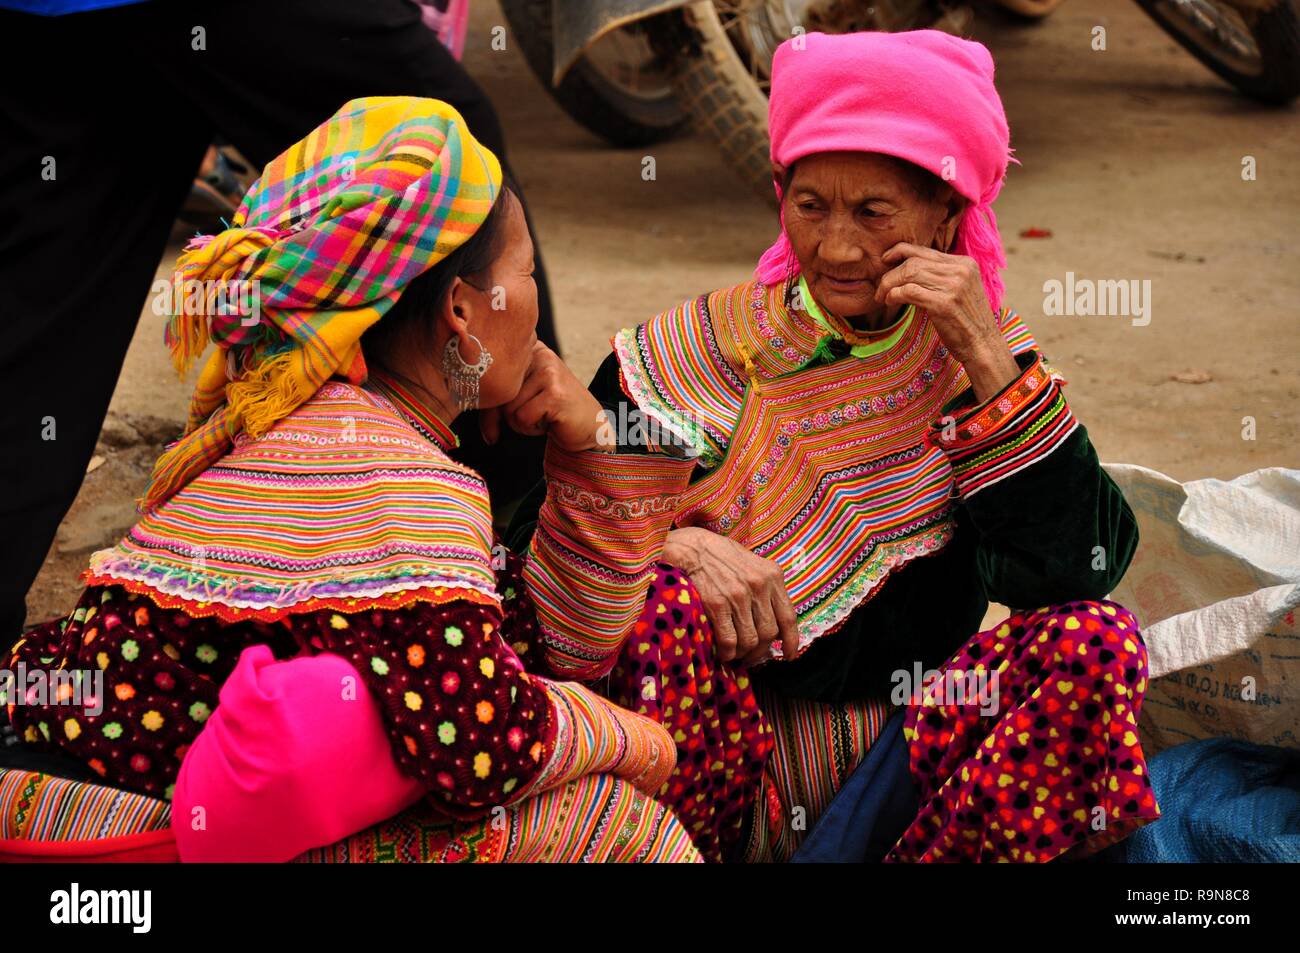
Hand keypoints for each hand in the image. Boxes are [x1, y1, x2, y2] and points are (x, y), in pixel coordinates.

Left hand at [480, 341, 615, 451]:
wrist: (590, 427)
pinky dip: (532, 429)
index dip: (489, 401)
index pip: (494, 372)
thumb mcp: (523, 397)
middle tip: (526, 422)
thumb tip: (464, 401)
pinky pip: (523, 417)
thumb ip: (497, 396)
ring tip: (543, 418)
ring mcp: (549, 371)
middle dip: (502, 416)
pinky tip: (550, 423)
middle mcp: (540, 354)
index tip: (490, 422)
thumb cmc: (551, 412)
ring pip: (510, 407)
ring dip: (522, 423)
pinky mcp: (555, 393)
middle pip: (499, 391)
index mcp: (530, 349)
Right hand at [663, 526, 800, 664]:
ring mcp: (738, 596)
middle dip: (761, 649)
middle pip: (770, 632)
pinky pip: (730, 640)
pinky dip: (728, 652)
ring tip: (736, 654)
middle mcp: (759, 585)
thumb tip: (774, 621)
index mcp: (772, 575)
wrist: (691, 547)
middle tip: (751, 655)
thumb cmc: (721, 555)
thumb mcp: (753, 563)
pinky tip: (724, 653)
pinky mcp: (717, 604)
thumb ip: (766, 587)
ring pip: (751, 640)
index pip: (788, 616)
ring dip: (744, 653)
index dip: (791, 641)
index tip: (789, 655)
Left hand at [876, 242, 1019, 401]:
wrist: (983, 346)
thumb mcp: (958, 291)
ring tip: (883, 298)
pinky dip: (894, 295)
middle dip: (890, 274)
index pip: (924, 250)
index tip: (885, 260)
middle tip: (880, 289)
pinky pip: (909, 291)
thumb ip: (939, 277)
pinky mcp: (944, 303)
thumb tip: (906, 270)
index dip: (899, 252)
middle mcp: (960, 270)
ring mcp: (953, 285)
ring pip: (908, 273)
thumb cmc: (965, 322)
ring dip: (889, 285)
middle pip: (913, 261)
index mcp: (964, 263)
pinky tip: (891, 302)